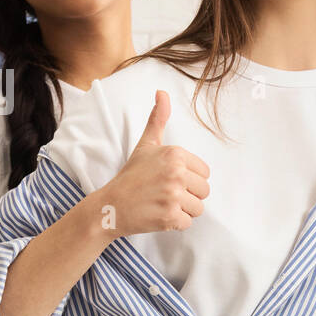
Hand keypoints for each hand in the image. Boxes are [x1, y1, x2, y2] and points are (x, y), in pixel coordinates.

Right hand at [99, 90, 209, 237]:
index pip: (204, 173)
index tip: (167, 179)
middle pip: (204, 191)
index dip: (188, 179)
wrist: (111, 205)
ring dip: (182, 210)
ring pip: (198, 208)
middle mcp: (176, 173)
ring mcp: (173, 196)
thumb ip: (158, 119)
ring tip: (161, 204)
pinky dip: (174, 223)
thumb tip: (162, 92)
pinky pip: (188, 222)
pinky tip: (158, 215)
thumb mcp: (146, 145)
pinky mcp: (170, 217)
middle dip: (187, 195)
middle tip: (164, 193)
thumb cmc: (131, 176)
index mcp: (175, 154)